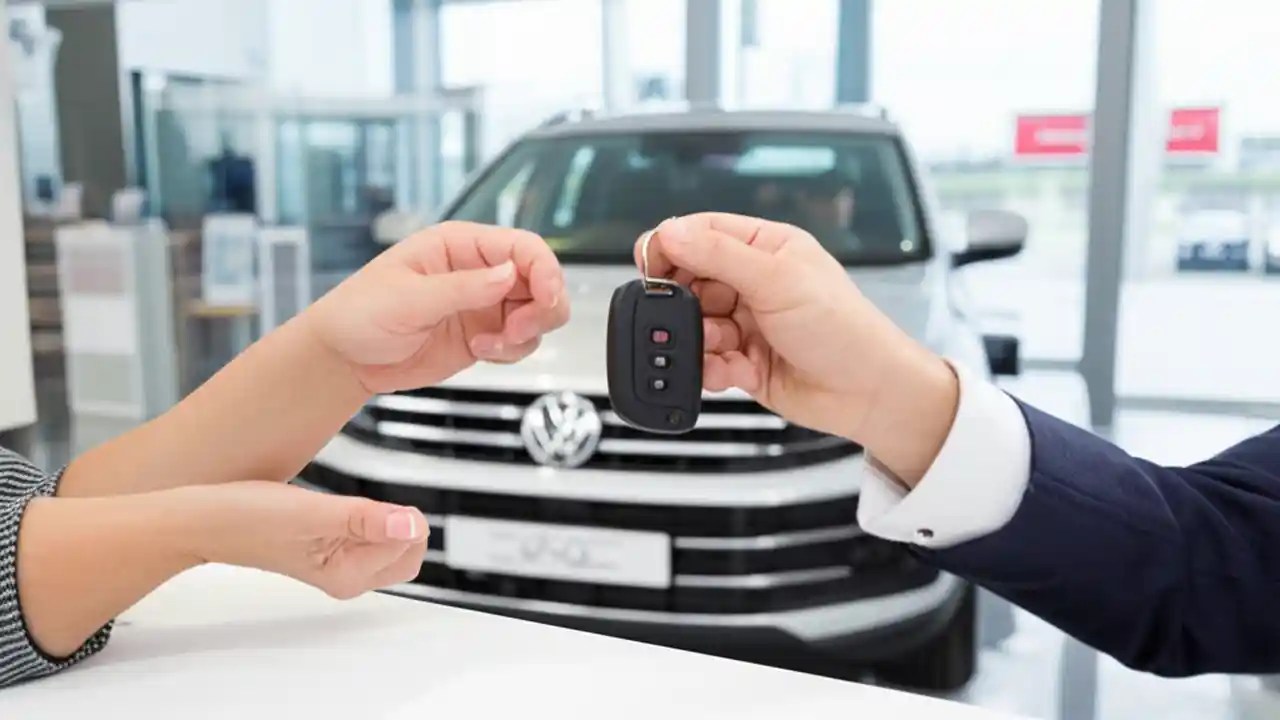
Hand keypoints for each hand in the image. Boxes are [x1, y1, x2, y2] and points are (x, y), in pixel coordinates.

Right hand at [180, 482, 429, 599]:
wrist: (205, 519)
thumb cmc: (247, 518)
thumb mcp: (312, 511)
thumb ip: (365, 520)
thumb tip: (412, 526)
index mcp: (347, 578)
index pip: (410, 549)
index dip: (401, 519)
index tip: (371, 504)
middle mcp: (348, 577)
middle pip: (408, 552)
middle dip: (398, 523)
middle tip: (362, 504)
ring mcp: (340, 564)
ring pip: (391, 541)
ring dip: (381, 518)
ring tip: (343, 507)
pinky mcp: (331, 547)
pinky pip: (370, 532)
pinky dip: (367, 516)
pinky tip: (339, 508)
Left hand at [305, 221, 569, 393]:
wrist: (344, 359)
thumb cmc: (360, 314)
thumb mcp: (408, 298)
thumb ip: (462, 288)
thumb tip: (509, 274)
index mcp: (460, 245)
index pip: (522, 247)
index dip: (544, 269)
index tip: (547, 298)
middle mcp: (479, 271)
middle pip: (540, 279)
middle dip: (542, 307)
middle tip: (518, 329)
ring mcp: (483, 304)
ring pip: (537, 313)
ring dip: (526, 333)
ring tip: (491, 346)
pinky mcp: (484, 335)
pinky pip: (520, 341)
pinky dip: (512, 351)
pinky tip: (481, 352)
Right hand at [637, 213, 957, 481]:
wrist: (869, 393)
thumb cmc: (844, 328)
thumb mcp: (777, 280)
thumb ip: (719, 255)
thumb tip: (670, 232)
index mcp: (767, 247)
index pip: (703, 232)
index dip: (671, 244)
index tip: (647, 263)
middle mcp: (755, 282)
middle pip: (691, 280)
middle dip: (683, 302)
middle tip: (688, 314)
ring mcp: (749, 323)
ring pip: (695, 324)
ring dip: (699, 339)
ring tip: (724, 347)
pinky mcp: (745, 362)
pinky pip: (707, 360)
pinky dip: (710, 368)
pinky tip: (729, 371)